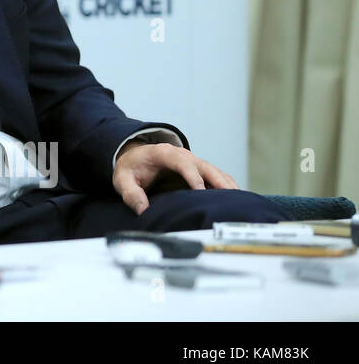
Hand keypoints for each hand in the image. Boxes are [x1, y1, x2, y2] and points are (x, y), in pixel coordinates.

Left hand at [112, 142, 237, 214]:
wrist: (134, 157)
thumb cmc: (130, 168)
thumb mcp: (122, 179)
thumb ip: (131, 193)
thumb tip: (143, 210)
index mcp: (164, 153)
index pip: (182, 163)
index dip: (192, 176)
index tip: (200, 191)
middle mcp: (182, 155)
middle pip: (204, 166)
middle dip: (218, 181)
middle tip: (230, 197)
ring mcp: (193, 161)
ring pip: (215, 171)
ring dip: (227, 185)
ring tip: (240, 201)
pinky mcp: (198, 170)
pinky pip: (216, 176)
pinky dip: (227, 186)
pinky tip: (237, 199)